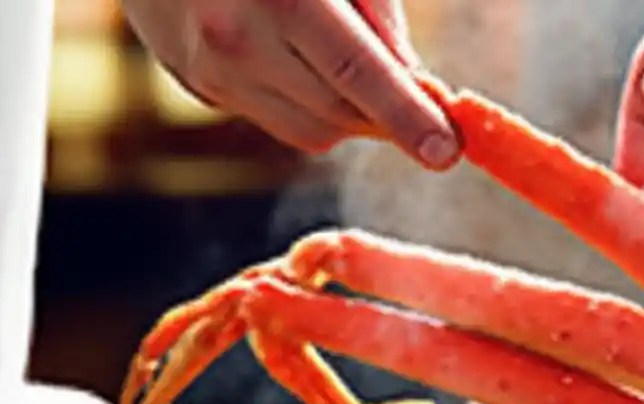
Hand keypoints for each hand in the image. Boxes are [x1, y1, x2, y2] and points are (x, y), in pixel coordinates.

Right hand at [122, 0, 459, 167]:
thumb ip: (377, 11)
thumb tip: (413, 80)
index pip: (360, 74)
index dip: (407, 116)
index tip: (446, 151)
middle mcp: (239, 40)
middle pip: (341, 114)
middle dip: (388, 116)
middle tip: (424, 107)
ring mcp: (210, 70)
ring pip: (311, 130)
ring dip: (351, 115)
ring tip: (358, 71)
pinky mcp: (197, 85)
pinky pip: (276, 117)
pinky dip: (307, 102)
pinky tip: (299, 58)